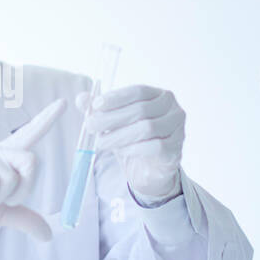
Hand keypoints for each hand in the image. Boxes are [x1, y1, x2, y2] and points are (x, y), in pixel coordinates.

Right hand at [0, 98, 65, 259]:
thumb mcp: (0, 215)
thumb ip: (24, 218)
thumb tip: (47, 235)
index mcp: (2, 159)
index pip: (28, 135)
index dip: (46, 120)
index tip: (64, 103)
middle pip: (31, 161)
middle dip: (22, 191)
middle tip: (0, 201)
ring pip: (9, 178)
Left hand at [77, 84, 184, 203]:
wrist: (149, 168)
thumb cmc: (133, 138)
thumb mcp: (114, 122)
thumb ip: (99, 109)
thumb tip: (81, 99)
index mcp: (159, 95)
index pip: (138, 91)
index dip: (116, 97)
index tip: (95, 106)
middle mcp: (173, 109)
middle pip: (141, 110)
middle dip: (112, 118)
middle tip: (90, 126)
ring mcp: (178, 129)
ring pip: (147, 128)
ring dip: (119, 136)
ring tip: (100, 142)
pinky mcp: (176, 149)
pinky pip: (155, 146)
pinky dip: (134, 148)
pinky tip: (120, 151)